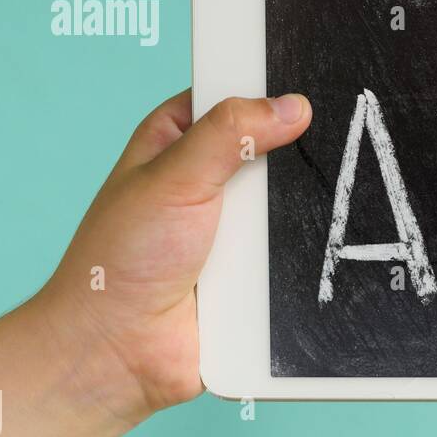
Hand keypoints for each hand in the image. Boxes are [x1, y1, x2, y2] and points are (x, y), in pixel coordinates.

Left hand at [34, 90, 310, 422]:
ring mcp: (238, 229)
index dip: (268, 88)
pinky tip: (309, 253)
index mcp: (180, 141)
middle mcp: (212, 181)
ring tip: (303, 212)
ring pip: (293, 204)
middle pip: (277, 150)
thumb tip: (292, 106)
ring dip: (296, 213)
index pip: (235, 96)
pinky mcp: (259, 272)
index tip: (308, 82)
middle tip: (318, 148)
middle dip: (294, 155)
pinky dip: (303, 254)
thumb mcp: (173, 178)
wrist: (119, 354)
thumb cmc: (118, 264)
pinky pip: (299, 253)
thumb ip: (230, 134)